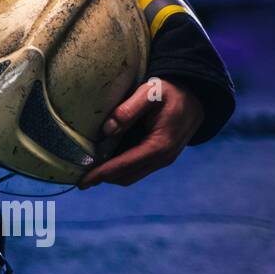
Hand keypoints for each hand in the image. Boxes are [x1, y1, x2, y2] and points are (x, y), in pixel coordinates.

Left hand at [77, 78, 203, 188]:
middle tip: (79, 178)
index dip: (102, 173)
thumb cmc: (170, 92)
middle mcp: (163, 158)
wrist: (195, 98)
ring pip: (132, 175)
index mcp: (159, 145)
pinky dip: (120, 169)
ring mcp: (163, 160)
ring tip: (89, 173)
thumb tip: (106, 130)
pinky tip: (105, 163)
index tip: (82, 181)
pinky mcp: (161, 158)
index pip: (125, 165)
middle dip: (103, 178)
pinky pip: (137, 169)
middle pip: (126, 176)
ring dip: (111, 176)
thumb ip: (128, 109)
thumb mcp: (150, 93)